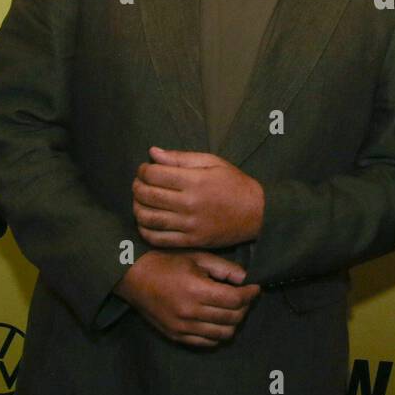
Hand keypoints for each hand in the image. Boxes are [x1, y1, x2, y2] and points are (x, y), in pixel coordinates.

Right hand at [114, 250, 260, 347]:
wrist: (134, 277)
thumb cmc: (167, 262)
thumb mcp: (197, 257)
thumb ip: (224, 268)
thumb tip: (246, 278)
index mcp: (196, 290)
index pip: (235, 300)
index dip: (251, 294)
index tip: (255, 287)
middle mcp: (190, 312)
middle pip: (233, 318)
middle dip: (245, 307)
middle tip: (245, 297)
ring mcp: (182, 328)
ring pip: (223, 334)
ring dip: (234, 322)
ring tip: (233, 308)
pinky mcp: (177, 336)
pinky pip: (207, 343)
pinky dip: (218, 334)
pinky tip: (218, 320)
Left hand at [132, 146, 264, 248]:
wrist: (257, 214)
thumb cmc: (235, 184)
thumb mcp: (212, 162)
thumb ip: (181, 158)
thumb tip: (153, 153)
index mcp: (195, 181)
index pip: (154, 175)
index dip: (143, 170)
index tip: (145, 169)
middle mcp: (189, 204)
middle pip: (147, 195)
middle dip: (137, 186)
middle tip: (139, 183)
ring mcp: (189, 225)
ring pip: (148, 218)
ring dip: (137, 207)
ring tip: (140, 201)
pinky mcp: (190, 241)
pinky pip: (158, 238)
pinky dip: (145, 230)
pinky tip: (145, 221)